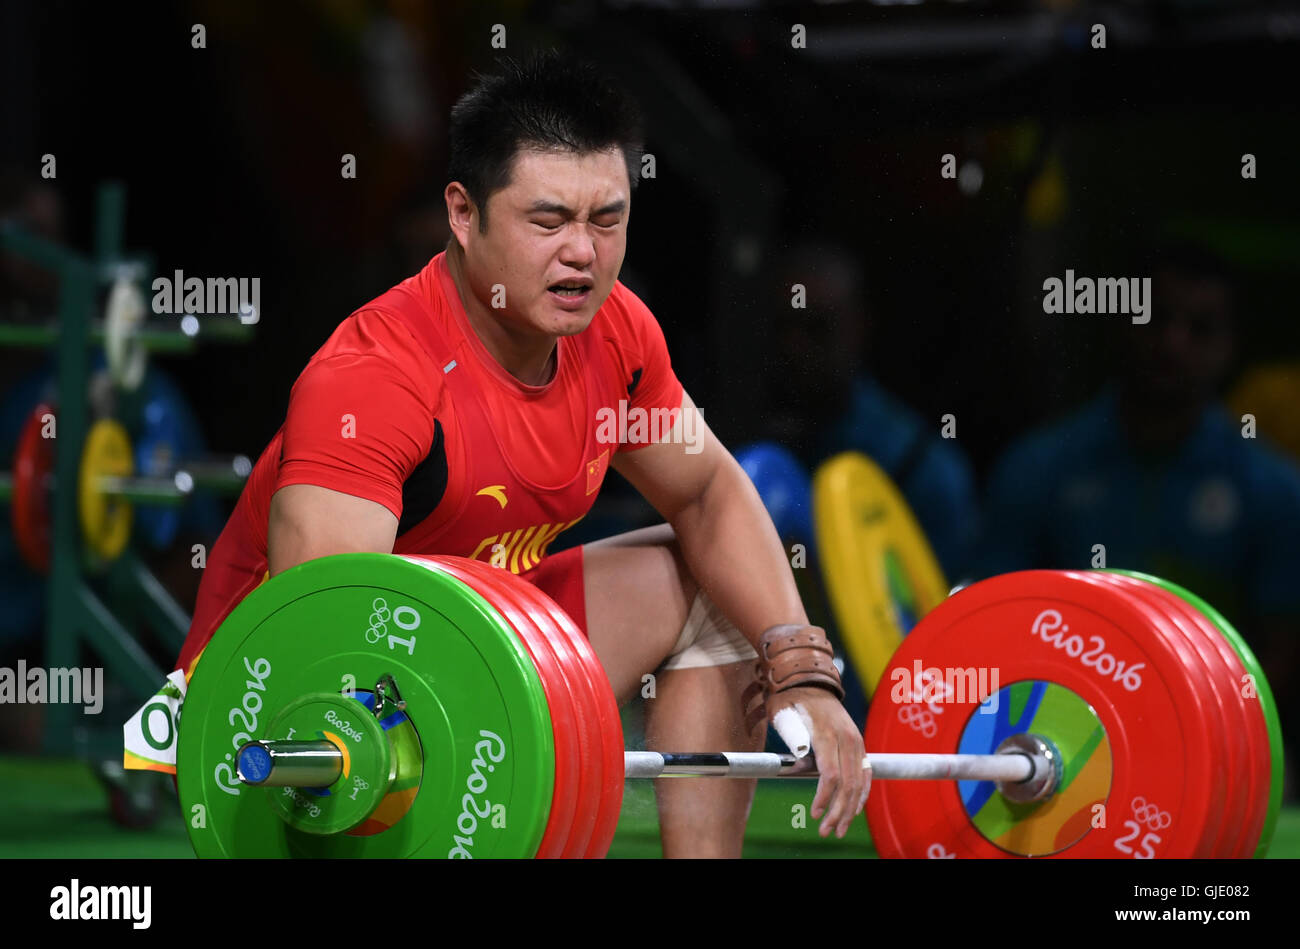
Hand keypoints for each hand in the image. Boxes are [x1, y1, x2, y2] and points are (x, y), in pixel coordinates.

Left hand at [767, 686, 870, 838]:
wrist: (811, 679)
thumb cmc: (792, 700)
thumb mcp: (785, 716)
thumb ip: (793, 740)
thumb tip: (796, 768)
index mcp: (826, 733)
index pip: (830, 774)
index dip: (823, 798)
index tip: (814, 814)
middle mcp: (846, 738)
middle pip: (848, 784)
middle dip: (838, 811)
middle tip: (827, 832)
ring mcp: (856, 741)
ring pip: (859, 782)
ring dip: (850, 809)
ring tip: (839, 828)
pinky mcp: (859, 744)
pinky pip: (866, 774)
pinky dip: (862, 794)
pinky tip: (855, 810)